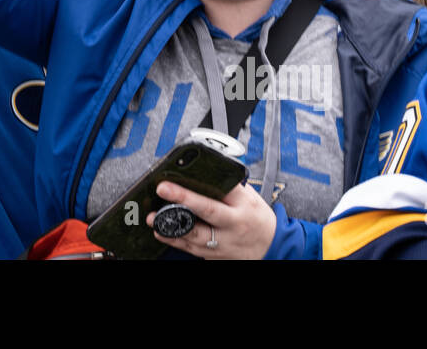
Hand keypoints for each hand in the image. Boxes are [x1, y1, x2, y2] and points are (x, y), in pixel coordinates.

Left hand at [147, 180, 276, 259]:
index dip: (187, 193)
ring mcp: (224, 246)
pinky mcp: (217, 257)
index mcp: (241, 209)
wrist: (272, 246)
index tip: (167, 185)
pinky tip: (164, 233)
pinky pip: (194, 251)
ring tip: (153, 220)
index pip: (212, 200)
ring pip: (194, 239)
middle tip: (158, 198)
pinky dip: (178, 242)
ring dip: (171, 230)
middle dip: (178, 207)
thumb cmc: (258, 218)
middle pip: (202, 218)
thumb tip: (204, 170)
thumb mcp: (249, 197)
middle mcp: (232, 228)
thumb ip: (228, 186)